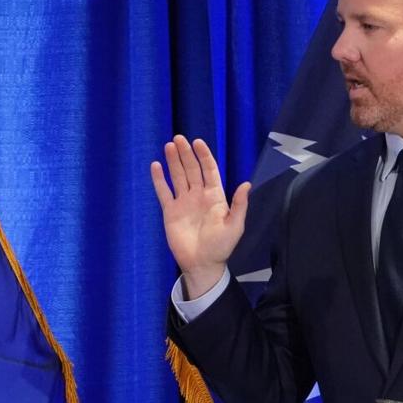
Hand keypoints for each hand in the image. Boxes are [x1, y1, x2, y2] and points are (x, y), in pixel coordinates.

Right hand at [149, 135, 249, 298]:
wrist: (202, 264)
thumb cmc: (221, 247)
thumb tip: (247, 184)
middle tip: (179, 138)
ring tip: (169, 145)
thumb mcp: (235, 226)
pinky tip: (155, 166)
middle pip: (192, 169)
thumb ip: (239, 205)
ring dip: (173, 161)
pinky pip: (163, 192)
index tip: (198, 142)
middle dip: (186, 154)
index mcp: (215, 196)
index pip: (209, 170)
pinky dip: (159, 179)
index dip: (204, 156)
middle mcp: (198, 195)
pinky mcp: (170, 211)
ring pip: (177, 176)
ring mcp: (183, 202)